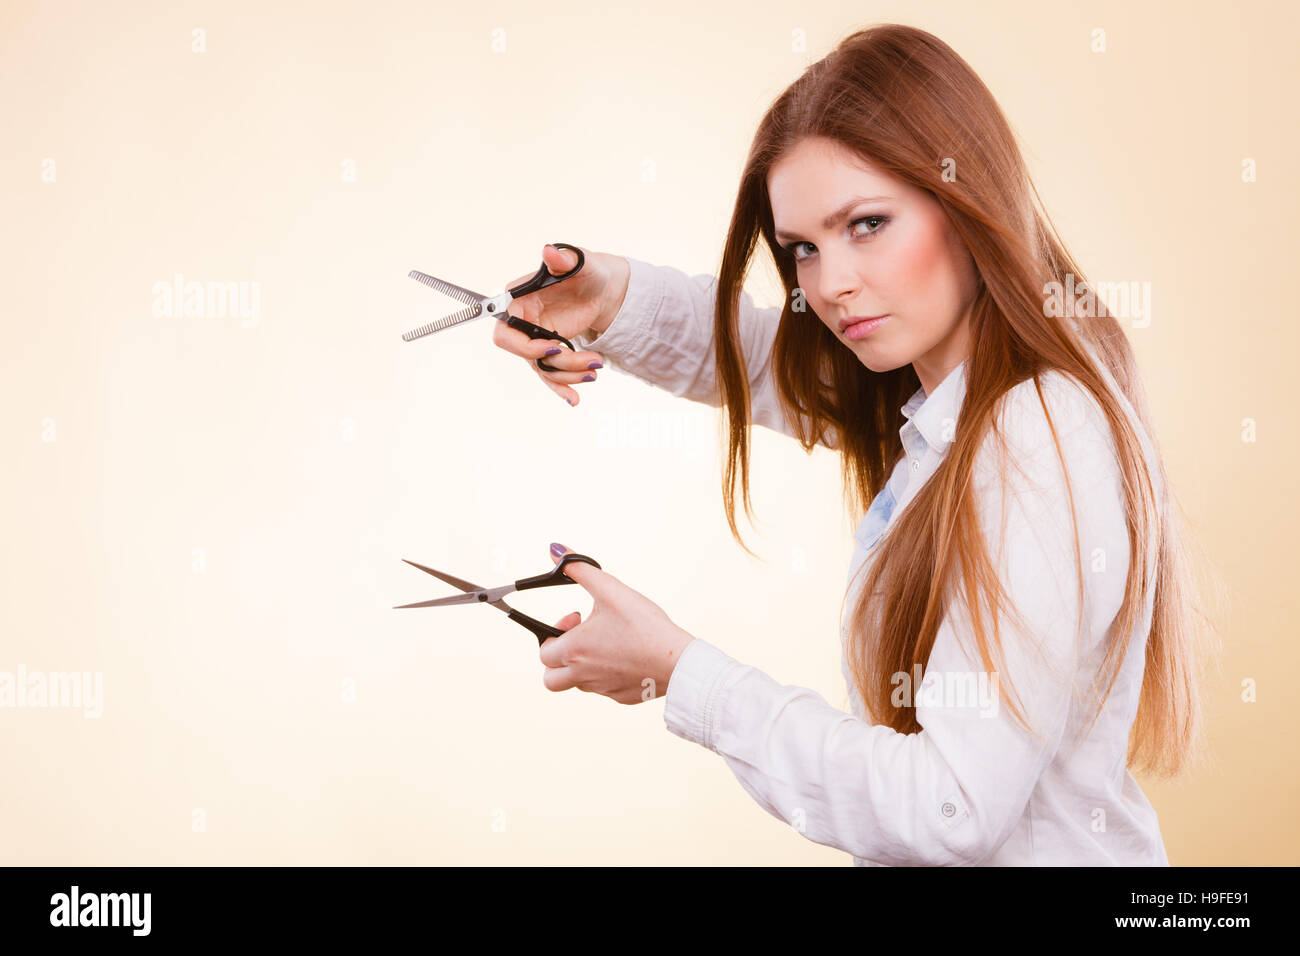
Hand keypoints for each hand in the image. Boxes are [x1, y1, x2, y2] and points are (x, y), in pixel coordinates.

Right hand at [492, 244, 630, 406]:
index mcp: (520, 299)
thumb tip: (549, 251)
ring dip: (571, 373)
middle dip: (558, 363)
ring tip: (597, 365)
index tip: (554, 346)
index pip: (506, 330)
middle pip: (529, 356)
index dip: (525, 345)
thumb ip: (563, 260)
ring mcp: (535, 340)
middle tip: (589, 363)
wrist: (603, 290)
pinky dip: (561, 388)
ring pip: (545, 369)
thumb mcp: (580, 264)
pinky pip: (550, 375)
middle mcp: (523, 322)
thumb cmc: (587, 271)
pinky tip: (574, 399)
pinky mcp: (550, 352)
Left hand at [538, 543, 694, 704]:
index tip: (575, 618)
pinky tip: (628, 656)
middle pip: (550, 678)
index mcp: (574, 651)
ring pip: (577, 684)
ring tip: (608, 642)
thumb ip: (580, 569)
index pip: (542, 651)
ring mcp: (603, 689)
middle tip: (581, 638)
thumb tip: (555, 550)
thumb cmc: (644, 625)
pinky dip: (607, 674)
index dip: (552, 632)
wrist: (679, 661)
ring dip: (582, 665)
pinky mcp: (622, 697)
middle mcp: (583, 675)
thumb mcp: (610, 589)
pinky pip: (604, 688)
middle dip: (558, 658)